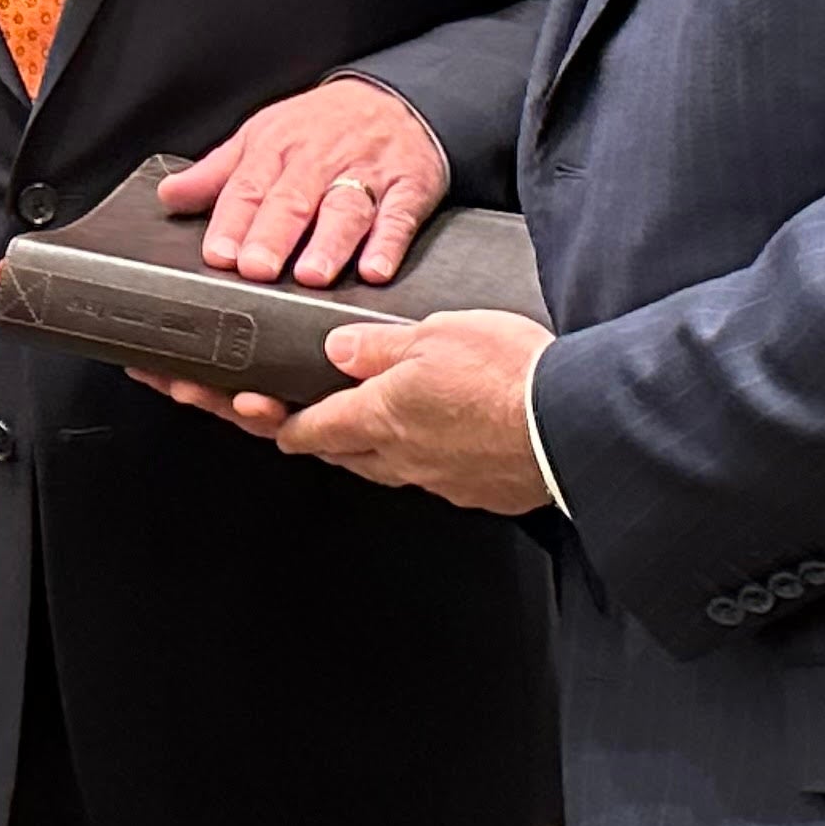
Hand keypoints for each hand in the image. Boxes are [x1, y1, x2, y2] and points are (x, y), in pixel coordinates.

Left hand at [156, 74, 449, 287]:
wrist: (396, 98)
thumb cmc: (321, 127)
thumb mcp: (264, 136)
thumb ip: (217, 174)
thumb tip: (170, 196)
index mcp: (277, 147)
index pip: (249, 187)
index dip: (232, 222)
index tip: (219, 254)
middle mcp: (320, 160)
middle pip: (294, 199)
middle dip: (273, 235)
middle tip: (257, 269)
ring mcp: (366, 173)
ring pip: (345, 208)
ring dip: (329, 243)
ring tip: (311, 275)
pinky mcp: (408, 187)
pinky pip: (399, 216)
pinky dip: (388, 243)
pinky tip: (375, 270)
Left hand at [277, 310, 553, 510]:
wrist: (575, 426)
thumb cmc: (510, 376)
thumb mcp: (435, 333)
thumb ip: (379, 345)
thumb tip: (338, 349)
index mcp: (380, 417)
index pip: (309, 427)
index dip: (272, 420)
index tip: (248, 412)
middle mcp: (402, 457)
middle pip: (337, 453)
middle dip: (306, 437)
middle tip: (286, 423)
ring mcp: (439, 480)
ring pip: (381, 468)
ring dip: (359, 451)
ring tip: (352, 432)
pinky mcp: (476, 492)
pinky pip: (430, 477)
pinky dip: (417, 460)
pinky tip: (430, 443)